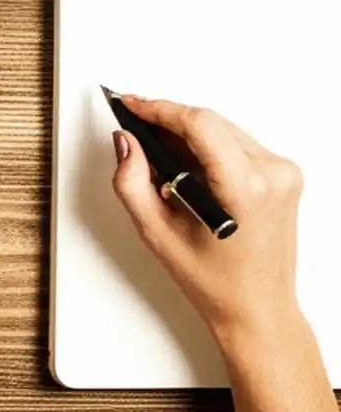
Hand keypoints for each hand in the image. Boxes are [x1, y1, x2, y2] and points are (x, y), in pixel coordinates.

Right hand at [111, 97, 304, 346]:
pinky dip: (207, 147)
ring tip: (157, 154)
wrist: (257, 306)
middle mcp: (273, 174)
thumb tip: (126, 142)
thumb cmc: (214, 281)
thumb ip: (132, 182)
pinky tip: (185, 166)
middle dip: (169, 120)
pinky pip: (237, 144)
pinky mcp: (284, 174)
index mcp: (245, 189)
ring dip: (188, 134)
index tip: (132, 105)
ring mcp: (283, 172)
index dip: (159, 108)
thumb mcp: (157, 233)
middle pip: (211, 122)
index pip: (199, 124)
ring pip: (223, 130)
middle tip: (135, 128)